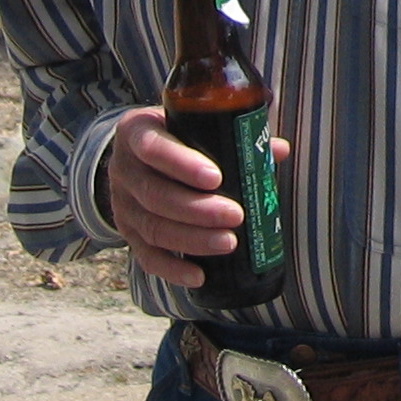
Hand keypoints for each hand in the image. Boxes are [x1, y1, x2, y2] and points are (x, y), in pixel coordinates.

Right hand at [105, 107, 290, 287]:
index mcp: (137, 132)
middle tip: (236, 216)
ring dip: (192, 239)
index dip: (182, 164)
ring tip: (228, 243)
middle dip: (198, 209)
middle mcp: (123, 169)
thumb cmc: (178, 137)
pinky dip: (173, 269)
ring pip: (153, 228)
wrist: (138, 156)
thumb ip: (234, 134)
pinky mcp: (127, 233)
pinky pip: (146, 256)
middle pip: (156, 195)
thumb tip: (278, 150)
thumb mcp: (195, 125)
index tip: (217, 178)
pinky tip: (199, 276)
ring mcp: (122, 204)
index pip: (154, 149)